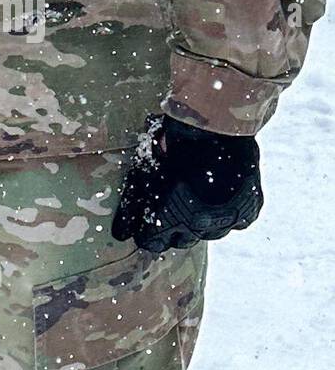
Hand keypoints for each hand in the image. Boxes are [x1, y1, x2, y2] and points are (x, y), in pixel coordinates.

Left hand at [111, 114, 262, 254]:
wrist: (216, 126)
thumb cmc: (173, 144)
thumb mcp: (148, 172)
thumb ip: (137, 201)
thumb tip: (122, 229)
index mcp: (173, 217)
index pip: (154, 242)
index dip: (147, 236)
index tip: (143, 231)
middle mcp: (201, 225)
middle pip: (182, 241)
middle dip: (172, 231)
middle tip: (168, 215)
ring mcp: (227, 219)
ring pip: (208, 234)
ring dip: (198, 224)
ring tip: (192, 202)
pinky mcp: (248, 210)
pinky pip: (234, 222)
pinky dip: (224, 213)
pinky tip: (216, 198)